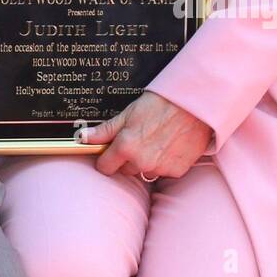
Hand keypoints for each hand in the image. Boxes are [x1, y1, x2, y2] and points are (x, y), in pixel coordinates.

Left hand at [79, 92, 211, 180]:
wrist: (194, 105)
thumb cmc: (160, 104)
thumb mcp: (128, 113)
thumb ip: (105, 130)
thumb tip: (83, 137)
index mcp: (126, 147)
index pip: (105, 168)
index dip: (106, 159)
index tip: (111, 152)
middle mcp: (141, 162)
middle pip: (125, 170)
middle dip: (128, 159)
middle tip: (139, 140)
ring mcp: (160, 168)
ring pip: (145, 172)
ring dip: (147, 162)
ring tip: (156, 141)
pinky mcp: (176, 171)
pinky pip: (163, 172)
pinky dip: (164, 163)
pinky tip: (169, 146)